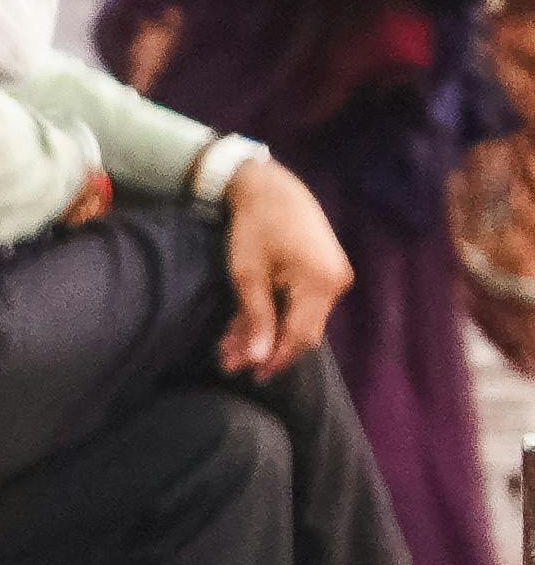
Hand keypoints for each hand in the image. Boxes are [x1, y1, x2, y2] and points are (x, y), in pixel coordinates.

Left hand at [220, 150, 349, 373]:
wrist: (272, 189)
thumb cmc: (255, 228)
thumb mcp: (247, 276)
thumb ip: (256, 318)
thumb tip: (258, 358)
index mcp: (320, 283)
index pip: (299, 336)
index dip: (275, 359)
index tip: (249, 374)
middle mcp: (334, 283)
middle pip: (301, 332)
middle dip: (265, 349)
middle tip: (229, 362)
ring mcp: (332, 277)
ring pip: (298, 319)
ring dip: (266, 334)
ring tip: (229, 347)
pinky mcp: (324, 272)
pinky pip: (300, 303)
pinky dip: (274, 315)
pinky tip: (244, 326)